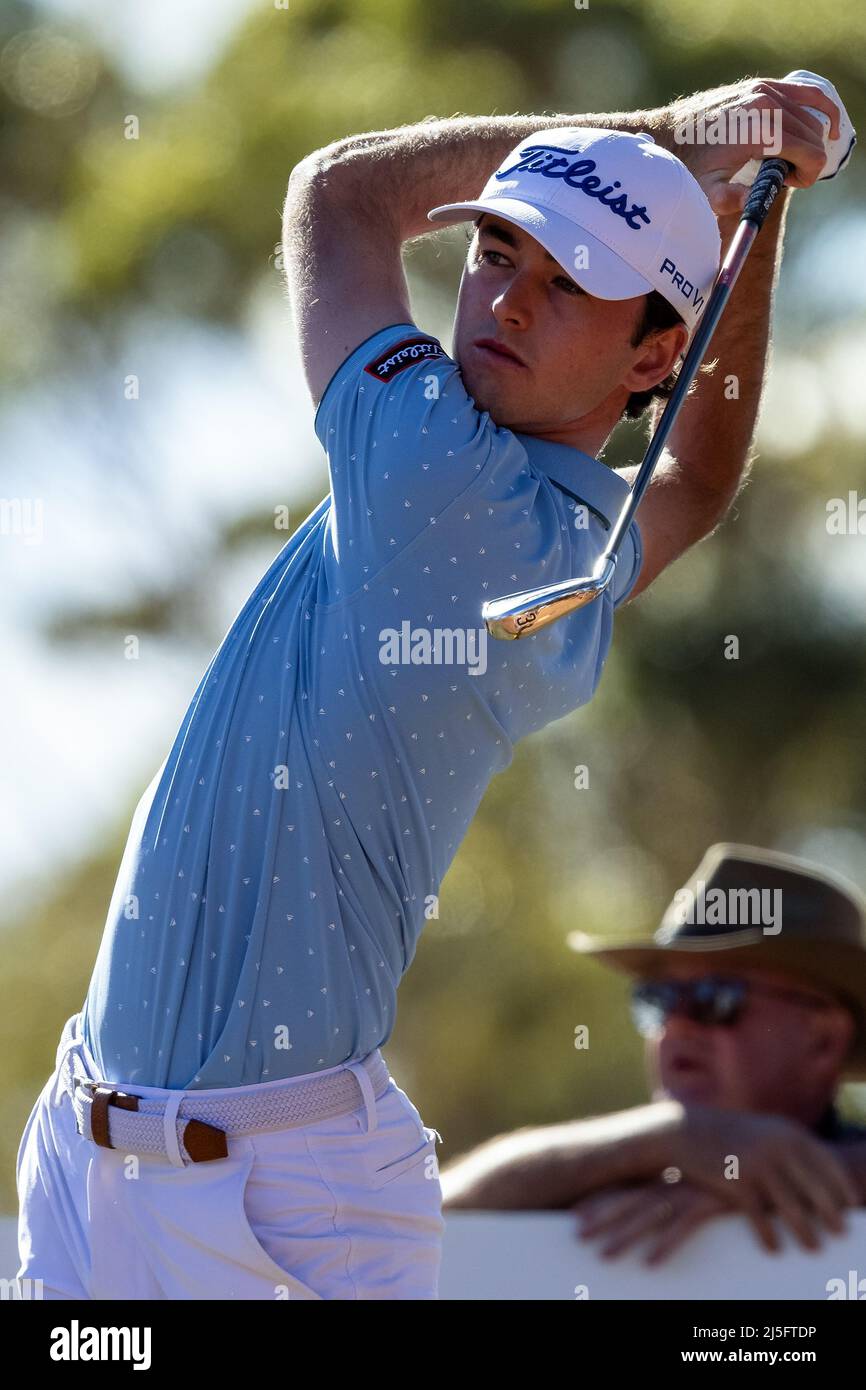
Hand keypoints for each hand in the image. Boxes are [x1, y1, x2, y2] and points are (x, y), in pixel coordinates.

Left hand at [574, 1179, 730, 1264]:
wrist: (769, 1154)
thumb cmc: (733, 1167)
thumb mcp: (699, 1171)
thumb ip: (676, 1179)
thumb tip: (658, 1189)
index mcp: (666, 1171)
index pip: (625, 1186)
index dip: (600, 1200)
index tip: (574, 1214)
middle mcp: (673, 1178)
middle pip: (629, 1200)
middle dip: (601, 1218)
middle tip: (577, 1236)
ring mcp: (690, 1189)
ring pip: (650, 1216)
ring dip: (625, 1237)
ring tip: (604, 1257)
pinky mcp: (712, 1201)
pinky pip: (683, 1227)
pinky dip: (666, 1244)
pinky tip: (650, 1263)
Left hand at [671, 76, 840, 215]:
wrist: (669, 134)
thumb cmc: (689, 166)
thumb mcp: (706, 191)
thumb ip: (730, 200)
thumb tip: (753, 202)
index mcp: (758, 131)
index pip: (810, 153)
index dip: (807, 175)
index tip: (788, 184)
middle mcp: (766, 104)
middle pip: (814, 136)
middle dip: (808, 159)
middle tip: (784, 176)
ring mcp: (765, 90)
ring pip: (812, 117)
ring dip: (809, 141)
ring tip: (787, 158)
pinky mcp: (763, 84)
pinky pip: (806, 93)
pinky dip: (819, 110)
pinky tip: (824, 128)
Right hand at [672, 1105, 858, 1251]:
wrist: (686, 1130)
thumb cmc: (728, 1135)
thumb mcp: (763, 1131)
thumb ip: (789, 1146)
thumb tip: (818, 1174)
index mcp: (788, 1133)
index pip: (827, 1162)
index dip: (841, 1186)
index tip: (850, 1205)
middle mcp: (778, 1147)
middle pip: (815, 1188)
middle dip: (831, 1213)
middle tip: (841, 1232)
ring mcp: (757, 1164)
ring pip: (791, 1207)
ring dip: (805, 1231)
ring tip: (813, 1247)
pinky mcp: (737, 1182)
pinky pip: (759, 1216)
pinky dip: (768, 1235)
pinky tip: (774, 1248)